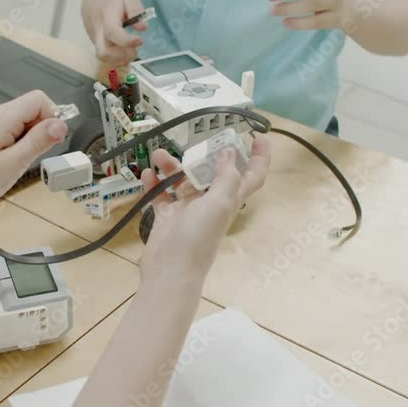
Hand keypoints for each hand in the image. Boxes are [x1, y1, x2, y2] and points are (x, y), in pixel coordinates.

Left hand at [0, 91, 68, 215]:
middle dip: (35, 131)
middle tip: (24, 158)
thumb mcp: (14, 164)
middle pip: (28, 108)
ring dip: (22, 138)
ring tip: (9, 162)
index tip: (48, 142)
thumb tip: (62, 123)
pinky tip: (0, 160)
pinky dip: (10, 140)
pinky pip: (4, 126)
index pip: (38, 99)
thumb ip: (39, 141)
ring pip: (17, 118)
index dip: (51, 118)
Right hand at [83, 0, 146, 66]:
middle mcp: (97, 30)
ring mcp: (94, 39)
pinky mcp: (95, 45)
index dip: (127, 41)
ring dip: (120, 60)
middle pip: (103, 52)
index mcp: (106, 15)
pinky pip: (105, 57)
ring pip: (103, 58)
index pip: (112, 32)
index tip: (140, 40)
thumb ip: (136, 12)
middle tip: (134, 51)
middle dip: (121, 57)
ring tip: (130, 51)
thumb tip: (142, 28)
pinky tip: (124, 52)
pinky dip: (117, 59)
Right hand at [139, 136, 270, 282]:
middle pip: (213, 173)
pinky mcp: (168, 218)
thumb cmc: (198, 236)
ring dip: (172, 166)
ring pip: (183, 181)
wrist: (170, 269)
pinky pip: (161, 196)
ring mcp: (188, 211)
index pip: (252, 175)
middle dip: (204, 156)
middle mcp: (211, 203)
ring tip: (158, 154)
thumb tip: (229, 152)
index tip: (259, 137)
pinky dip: (155, 184)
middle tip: (195, 142)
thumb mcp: (219, 202)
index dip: (259, 157)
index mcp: (229, 199)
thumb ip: (226, 175)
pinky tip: (147, 174)